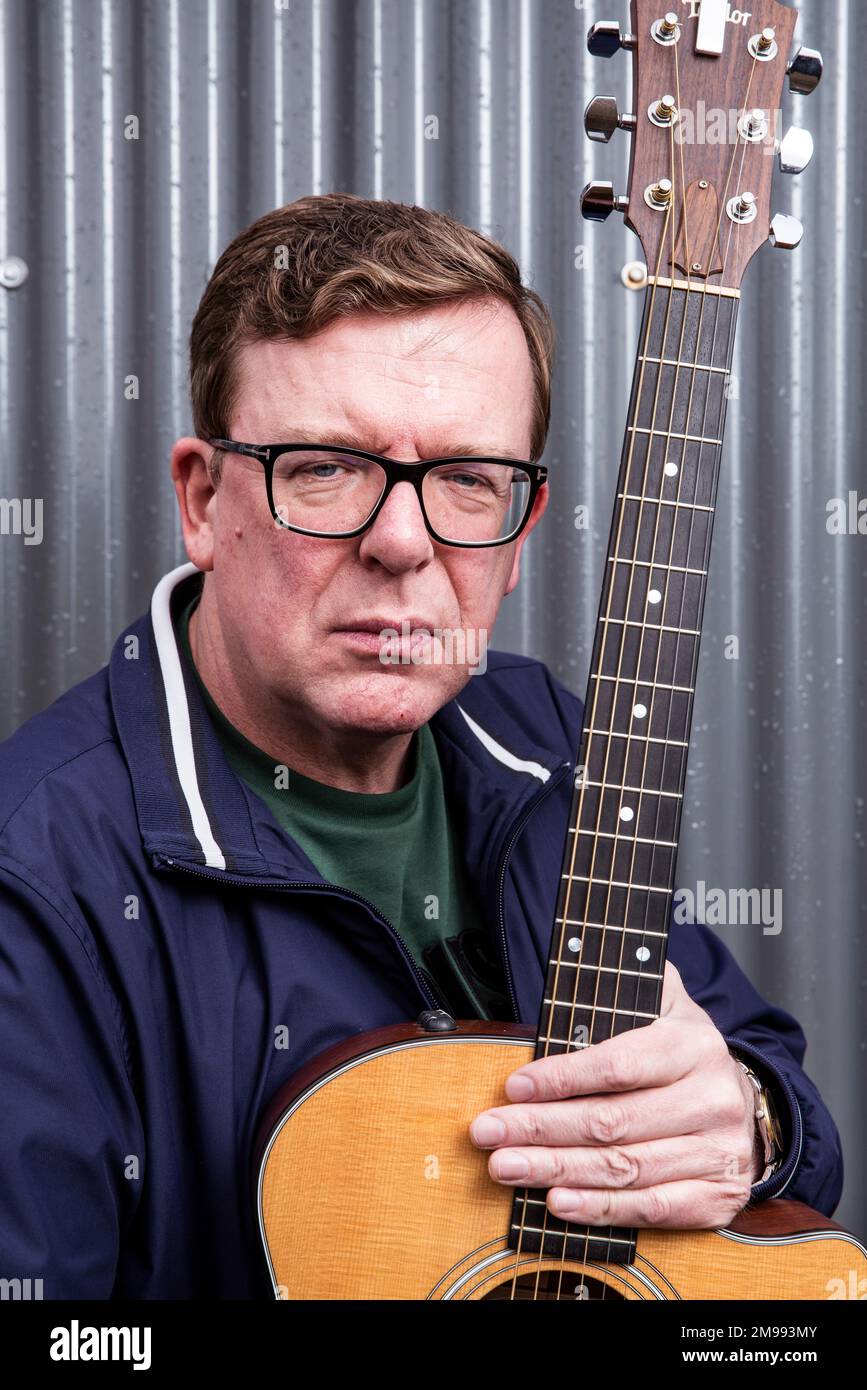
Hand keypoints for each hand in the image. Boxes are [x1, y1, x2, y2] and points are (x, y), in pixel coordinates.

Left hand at [469, 960, 761, 1228]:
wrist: (744, 1104)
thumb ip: (626, 984)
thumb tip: (581, 955)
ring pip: (625, 1169)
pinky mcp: (718, 1198)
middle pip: (612, 1123)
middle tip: (490, 1133)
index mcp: (693, 1046)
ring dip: (557, 1170)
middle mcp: (712, 1099)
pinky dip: (601, 1208)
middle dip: (540, 1129)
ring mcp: (719, 1153)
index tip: (514, 1087)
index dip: (561, 1078)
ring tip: (507, 1167)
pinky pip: (652, 1208)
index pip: (618, 1066)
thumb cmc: (681, 1054)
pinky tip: (558, 1200)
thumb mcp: (665, 1005)